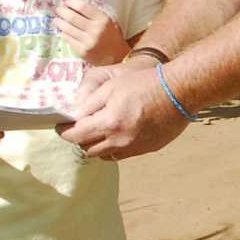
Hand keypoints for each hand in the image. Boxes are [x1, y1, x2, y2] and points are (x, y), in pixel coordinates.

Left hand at [56, 0, 130, 63]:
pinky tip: (62, 31)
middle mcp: (95, 29)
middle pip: (73, 17)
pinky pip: (68, 39)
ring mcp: (88, 41)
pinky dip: (63, 33)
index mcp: (102, 19)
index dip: (72, 3)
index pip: (83, 7)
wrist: (117, 57)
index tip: (66, 1)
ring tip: (56, 20)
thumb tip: (74, 6)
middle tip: (57, 10)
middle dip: (62, 12)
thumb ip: (93, 14)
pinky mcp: (82, 51)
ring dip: (59, 22)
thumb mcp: (107, 22)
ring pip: (68, 29)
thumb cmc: (111, 37)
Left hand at [57, 61, 187, 158]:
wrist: (179, 91)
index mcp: (109, 123)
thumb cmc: (145, 83)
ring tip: (99, 131)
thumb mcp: (112, 85)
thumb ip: (89, 103)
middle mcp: (120, 141)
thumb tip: (72, 116)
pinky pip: (122, 154)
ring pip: (104, 155)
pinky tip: (118, 133)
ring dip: (97, 145)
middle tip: (79, 126)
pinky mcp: (146, 150)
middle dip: (80, 139)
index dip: (64, 131)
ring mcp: (134, 148)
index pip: (76, 136)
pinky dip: (114, 147)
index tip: (60, 126)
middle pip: (88, 149)